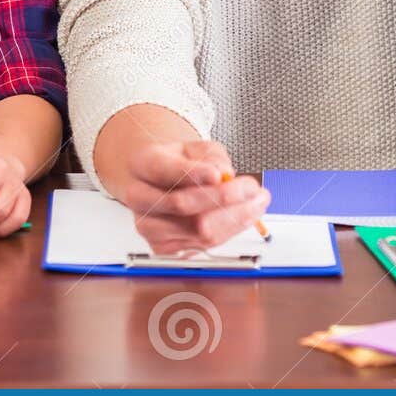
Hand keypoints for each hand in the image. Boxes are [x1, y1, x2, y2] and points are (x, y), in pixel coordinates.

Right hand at [116, 139, 268, 254]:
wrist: (165, 184)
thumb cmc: (182, 163)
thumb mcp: (198, 148)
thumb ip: (211, 157)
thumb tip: (223, 174)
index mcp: (141, 163)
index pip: (162, 170)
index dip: (191, 174)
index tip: (219, 174)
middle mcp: (138, 197)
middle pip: (180, 204)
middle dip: (224, 198)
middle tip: (252, 189)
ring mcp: (148, 226)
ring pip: (196, 229)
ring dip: (235, 217)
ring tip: (257, 202)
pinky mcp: (162, 247)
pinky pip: (203, 245)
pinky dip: (230, 231)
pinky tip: (243, 216)